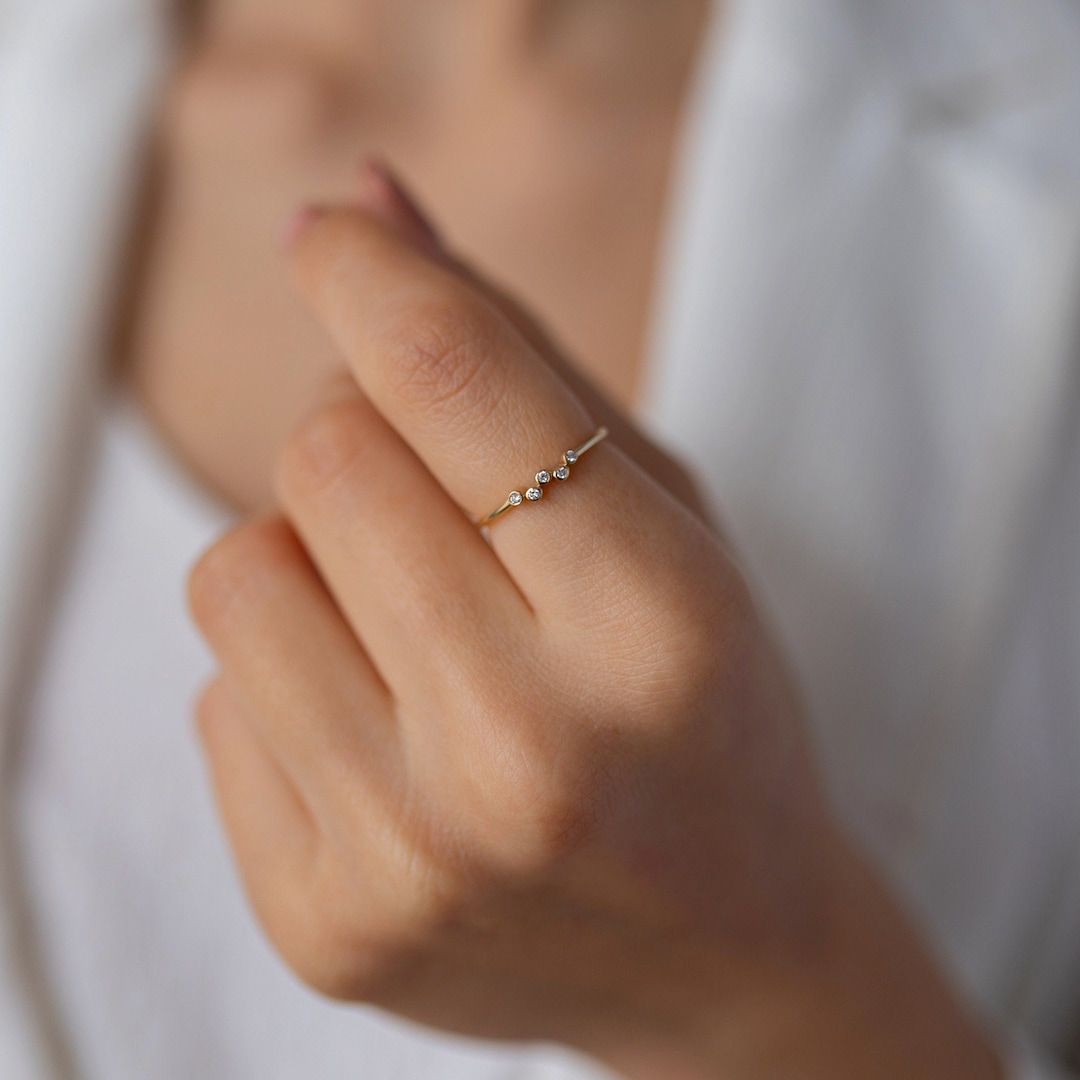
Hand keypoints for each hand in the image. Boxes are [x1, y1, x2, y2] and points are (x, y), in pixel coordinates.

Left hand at [189, 169, 1000, 1078]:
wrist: (719, 952)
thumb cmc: (710, 715)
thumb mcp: (671, 522)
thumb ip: (520, 355)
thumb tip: (369, 202)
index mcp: (655, 630)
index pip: (453, 382)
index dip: (374, 275)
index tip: (337, 238)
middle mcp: (525, 756)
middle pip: (323, 458)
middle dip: (362, 433)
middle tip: (437, 495)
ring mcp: (409, 859)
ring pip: (237, 570)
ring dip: (310, 555)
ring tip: (408, 623)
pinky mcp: (323, 928)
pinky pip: (217, 699)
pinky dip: (291, 675)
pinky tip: (388, 730)